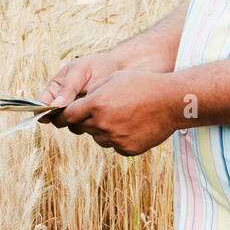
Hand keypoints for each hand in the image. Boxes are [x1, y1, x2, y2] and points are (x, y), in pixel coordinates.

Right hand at [35, 51, 120, 124]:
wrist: (120, 70)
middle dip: (62, 116)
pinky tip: (98, 111)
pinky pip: (83, 125)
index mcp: (55, 88)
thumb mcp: (79, 72)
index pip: (41, 103)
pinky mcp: (88, 118)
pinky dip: (88, 121)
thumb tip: (54, 106)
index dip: (41, 111)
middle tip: (75, 108)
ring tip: (90, 106)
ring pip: (68, 123)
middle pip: (54, 117)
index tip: (46, 116)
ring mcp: (76, 111)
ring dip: (77, 119)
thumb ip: (67, 88)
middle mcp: (63, 102)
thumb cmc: (97, 66)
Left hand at [47, 70, 180, 155]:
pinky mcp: (127, 149)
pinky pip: (114, 145)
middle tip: (98, 111)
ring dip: (102, 129)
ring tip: (121, 115)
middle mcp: (102, 124)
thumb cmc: (142, 84)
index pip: (67, 116)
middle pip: (81, 127)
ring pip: (97, 137)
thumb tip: (75, 105)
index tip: (58, 117)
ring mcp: (115, 139)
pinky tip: (131, 125)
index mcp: (96, 104)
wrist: (171, 101)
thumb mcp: (112, 79)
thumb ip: (91, 92)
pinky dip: (118, 138)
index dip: (60, 116)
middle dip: (85, 120)